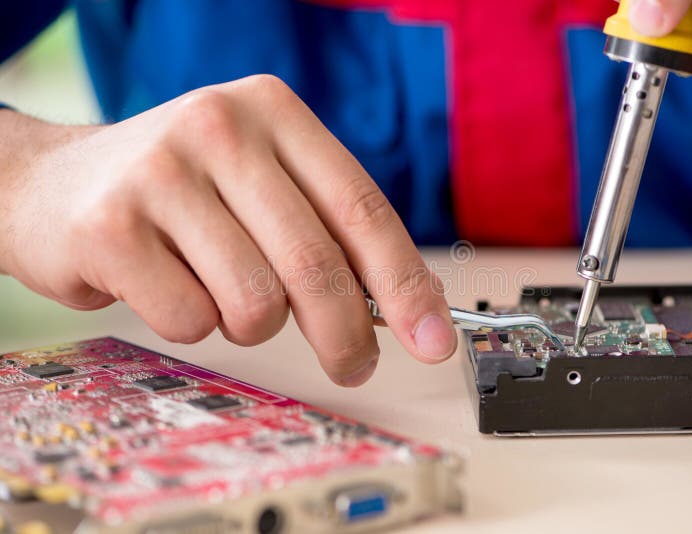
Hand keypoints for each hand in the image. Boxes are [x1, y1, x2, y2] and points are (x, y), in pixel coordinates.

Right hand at [0, 75, 455, 385]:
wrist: (54, 184)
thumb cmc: (181, 195)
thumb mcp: (260, 186)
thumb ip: (327, 233)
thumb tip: (408, 307)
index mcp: (275, 113)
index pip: (362, 209)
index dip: (405, 284)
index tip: (434, 338)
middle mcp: (220, 128)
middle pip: (315, 264)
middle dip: (345, 335)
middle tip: (352, 365)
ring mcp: (160, 172)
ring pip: (255, 303)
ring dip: (251, 323)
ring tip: (218, 291)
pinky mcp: (111, 226)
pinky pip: (190, 320)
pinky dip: (191, 322)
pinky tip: (164, 284)